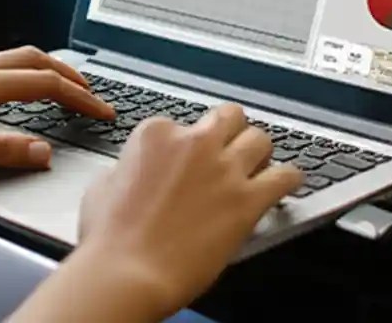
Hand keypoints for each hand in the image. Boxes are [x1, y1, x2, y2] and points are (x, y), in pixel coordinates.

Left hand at [0, 46, 113, 168]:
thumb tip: (41, 152)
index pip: (44, 83)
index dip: (80, 97)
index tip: (102, 112)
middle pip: (35, 59)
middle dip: (71, 74)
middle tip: (93, 94)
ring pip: (16, 59)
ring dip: (47, 70)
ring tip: (65, 89)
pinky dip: (23, 75)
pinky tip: (16, 95)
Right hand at [10, 105, 301, 321]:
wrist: (128, 272)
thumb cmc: (110, 238)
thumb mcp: (102, 187)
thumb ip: (126, 170)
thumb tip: (132, 174)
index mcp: (157, 134)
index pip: (182, 124)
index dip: (187, 146)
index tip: (187, 164)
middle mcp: (195, 143)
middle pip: (229, 118)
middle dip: (230, 135)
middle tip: (228, 154)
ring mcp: (224, 169)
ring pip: (260, 139)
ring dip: (260, 154)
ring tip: (257, 168)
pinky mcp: (249, 199)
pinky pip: (286, 175)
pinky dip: (289, 179)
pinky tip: (286, 185)